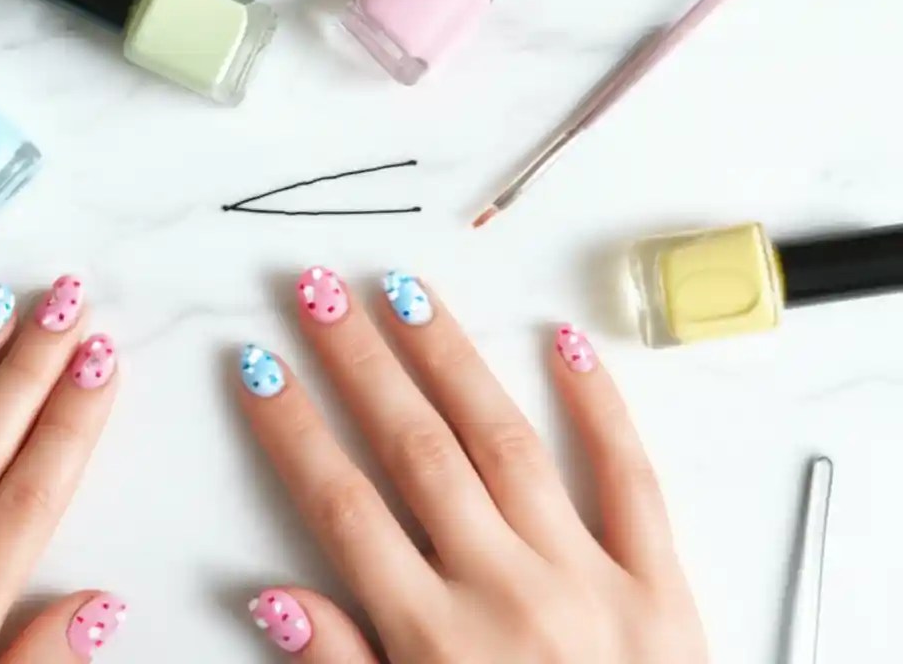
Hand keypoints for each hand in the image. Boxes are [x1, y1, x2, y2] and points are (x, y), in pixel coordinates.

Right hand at [236, 268, 708, 662]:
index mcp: (433, 639)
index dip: (292, 430)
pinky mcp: (661, 583)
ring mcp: (587, 578)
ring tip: (404, 292)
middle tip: (319, 292)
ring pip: (503, 441)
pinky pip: (629, 476)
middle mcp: (504, 590)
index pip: (341, 506)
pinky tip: (563, 341)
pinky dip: (598, 405)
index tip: (261, 368)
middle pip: (414, 451)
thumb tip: (273, 597)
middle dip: (357, 364)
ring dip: (447, 358)